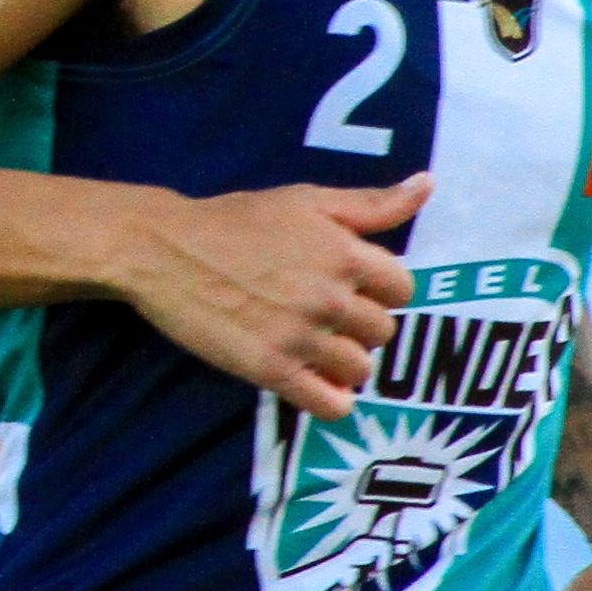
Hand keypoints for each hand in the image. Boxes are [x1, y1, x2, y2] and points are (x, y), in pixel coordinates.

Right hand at [114, 175, 427, 417]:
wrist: (165, 251)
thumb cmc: (235, 220)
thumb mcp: (307, 200)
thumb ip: (370, 202)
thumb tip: (426, 185)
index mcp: (345, 253)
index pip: (402, 288)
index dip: (379, 289)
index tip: (352, 287)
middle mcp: (330, 297)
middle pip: (381, 332)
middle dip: (359, 325)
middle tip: (326, 316)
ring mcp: (301, 337)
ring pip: (359, 369)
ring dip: (344, 363)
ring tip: (316, 348)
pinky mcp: (271, 370)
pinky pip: (330, 405)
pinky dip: (331, 400)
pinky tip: (315, 383)